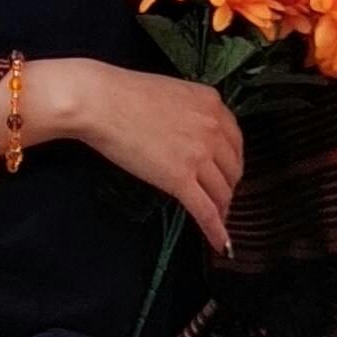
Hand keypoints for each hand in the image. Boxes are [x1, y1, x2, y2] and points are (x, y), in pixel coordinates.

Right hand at [56, 61, 244, 253]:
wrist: (102, 102)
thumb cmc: (123, 94)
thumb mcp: (171, 93)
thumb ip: (189, 112)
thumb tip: (188, 133)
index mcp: (211, 103)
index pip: (235, 140)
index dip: (232, 161)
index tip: (228, 172)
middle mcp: (212, 129)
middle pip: (233, 168)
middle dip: (228, 185)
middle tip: (221, 196)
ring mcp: (199, 155)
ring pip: (222, 191)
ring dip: (222, 208)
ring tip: (218, 219)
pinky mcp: (180, 178)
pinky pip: (206, 210)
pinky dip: (216, 230)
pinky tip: (221, 243)